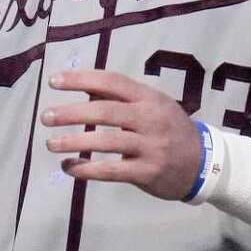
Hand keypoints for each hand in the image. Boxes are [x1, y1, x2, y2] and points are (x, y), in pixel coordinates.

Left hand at [41, 69, 201, 199]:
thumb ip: (119, 97)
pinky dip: (86, 169)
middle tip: (46, 117)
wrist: (204, 163)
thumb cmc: (168, 129)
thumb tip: (83, 86)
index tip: (53, 81)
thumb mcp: (151, 106)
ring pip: (106, 141)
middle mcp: (150, 119)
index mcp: (149, 98)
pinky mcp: (148, 172)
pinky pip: (111, 171)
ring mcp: (151, 146)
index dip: (81, 79)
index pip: (112, 81)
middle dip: (71, 113)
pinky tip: (68, 167)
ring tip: (50, 143)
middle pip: (105, 111)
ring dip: (73, 142)